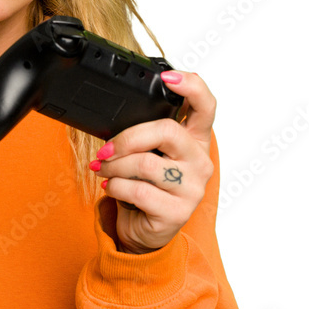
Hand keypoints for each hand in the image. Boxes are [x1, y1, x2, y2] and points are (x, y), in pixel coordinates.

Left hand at [91, 70, 215, 253]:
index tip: (167, 76)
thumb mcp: (145, 153)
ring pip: (146, 163)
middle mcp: (200, 161)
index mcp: (194, 140)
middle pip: (167, 131)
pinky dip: (114, 186)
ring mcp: (192, 188)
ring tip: (102, 169)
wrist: (143, 231)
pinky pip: (138, 190)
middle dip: (127, 138)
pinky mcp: (178, 212)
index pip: (205, 105)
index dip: (190, 86)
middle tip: (105, 149)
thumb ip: (143, 133)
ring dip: (114, 166)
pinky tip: (110, 187)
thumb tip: (114, 117)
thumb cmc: (143, 186)